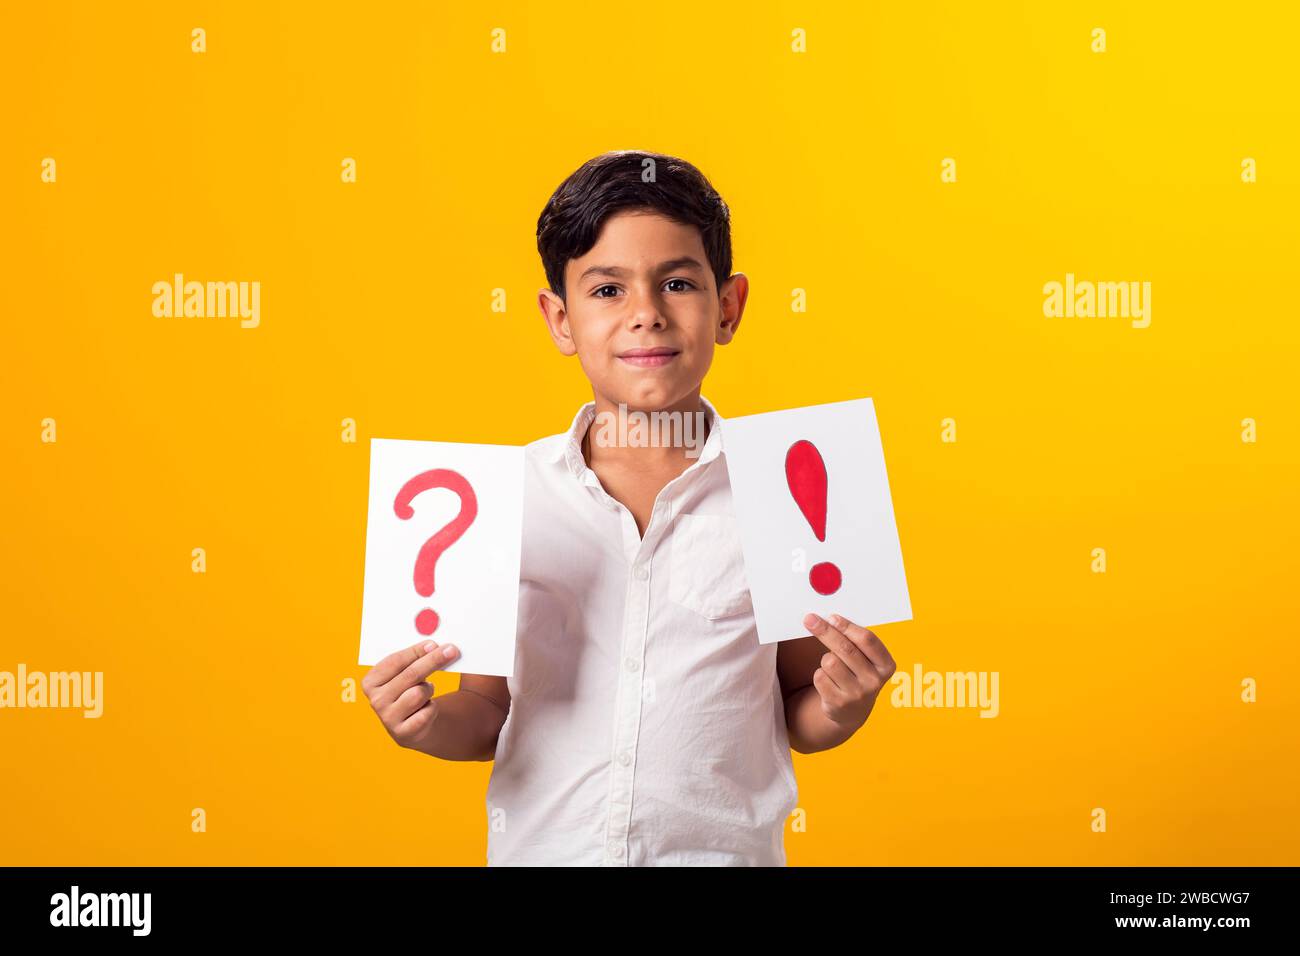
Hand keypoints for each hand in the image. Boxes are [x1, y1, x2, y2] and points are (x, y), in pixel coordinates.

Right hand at [362, 639, 460, 750]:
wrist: (414, 726)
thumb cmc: (410, 690)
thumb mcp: (408, 673)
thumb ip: (416, 658)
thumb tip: (435, 645)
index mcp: (371, 681)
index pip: (395, 661)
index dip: (416, 651)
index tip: (434, 643)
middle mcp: (376, 700)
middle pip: (410, 674)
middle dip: (433, 660)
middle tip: (451, 650)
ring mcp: (388, 718)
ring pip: (419, 693)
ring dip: (429, 689)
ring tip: (426, 692)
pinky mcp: (403, 733)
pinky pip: (427, 712)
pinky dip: (432, 708)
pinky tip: (426, 709)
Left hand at [800, 613, 895, 727]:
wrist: (853, 710)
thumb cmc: (858, 674)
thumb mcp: (865, 659)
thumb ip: (854, 640)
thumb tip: (829, 620)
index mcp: (886, 665)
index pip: (867, 639)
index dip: (847, 626)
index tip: (831, 617)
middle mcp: (874, 681)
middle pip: (846, 648)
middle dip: (826, 631)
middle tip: (810, 620)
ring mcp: (857, 694)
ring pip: (830, 662)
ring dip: (826, 659)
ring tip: (833, 666)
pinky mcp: (839, 703)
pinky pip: (820, 676)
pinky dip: (820, 674)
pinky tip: (829, 680)